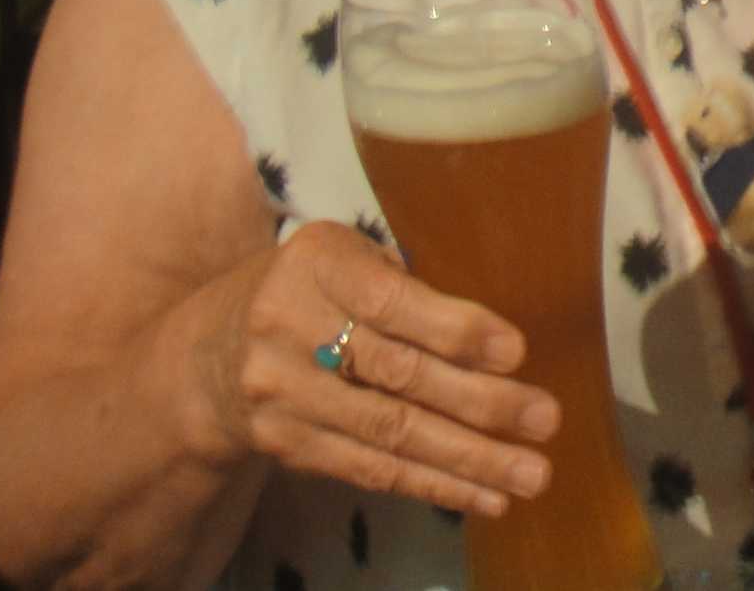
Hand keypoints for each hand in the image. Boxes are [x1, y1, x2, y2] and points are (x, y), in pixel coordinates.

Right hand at [189, 221, 555, 517]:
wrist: (209, 353)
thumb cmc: (313, 291)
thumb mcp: (345, 258)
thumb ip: (406, 285)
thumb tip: (492, 340)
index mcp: (317, 263)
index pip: (391, 303)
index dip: (454, 330)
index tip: (515, 352)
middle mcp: (290, 327)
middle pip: (397, 374)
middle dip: (480, 403)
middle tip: (545, 419)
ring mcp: (284, 393)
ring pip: (391, 432)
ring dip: (470, 459)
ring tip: (530, 473)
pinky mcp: (288, 445)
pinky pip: (372, 469)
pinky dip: (434, 485)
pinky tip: (485, 495)